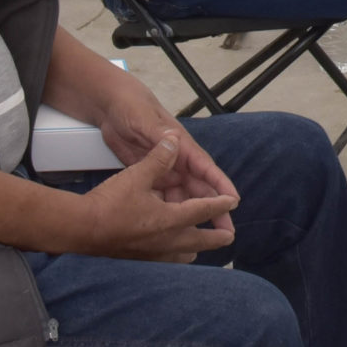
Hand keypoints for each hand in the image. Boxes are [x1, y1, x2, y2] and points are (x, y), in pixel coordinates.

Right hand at [73, 139, 236, 263]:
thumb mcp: (137, 175)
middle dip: (217, 237)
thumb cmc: (109, 203)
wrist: (81, 230)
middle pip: (202, 242)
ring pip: (184, 255)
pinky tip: (169, 250)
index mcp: (171, 219)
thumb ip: (158, 159)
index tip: (233, 202)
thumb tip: (173, 141)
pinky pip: (166, 260)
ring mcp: (154, 254)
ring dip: (195, 248)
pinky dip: (174, 255)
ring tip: (200, 243)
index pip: (203, 210)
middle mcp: (167, 240)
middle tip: (228, 234)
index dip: (220, 204)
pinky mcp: (140, 260)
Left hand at [94, 91, 239, 226]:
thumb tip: (175, 140)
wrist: (112, 108)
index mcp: (181, 146)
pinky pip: (165, 198)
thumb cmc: (133, 108)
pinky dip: (171, 212)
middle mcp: (177, 161)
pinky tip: (173, 229)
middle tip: (226, 232)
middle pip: (200, 189)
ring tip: (202, 238)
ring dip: (194, 215)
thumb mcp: (146, 121)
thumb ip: (160, 135)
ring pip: (184, 197)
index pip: (205, 168)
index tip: (234, 201)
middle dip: (214, 209)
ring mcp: (165, 170)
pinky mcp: (151, 177)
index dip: (220, 185)